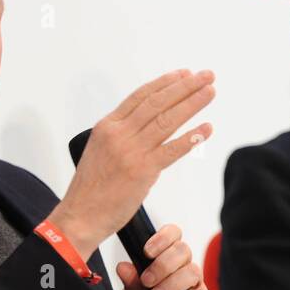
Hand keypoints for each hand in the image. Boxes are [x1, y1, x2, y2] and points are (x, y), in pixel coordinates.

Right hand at [45, 70, 214, 259]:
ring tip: (210, 92)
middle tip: (206, 76)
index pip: (140, 96)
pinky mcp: (143, 171)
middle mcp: (119, 134)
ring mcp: (131, 151)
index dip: (165, 83)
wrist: (79, 215)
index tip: (184, 74)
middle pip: (157, 102)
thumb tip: (144, 126)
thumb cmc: (89, 189)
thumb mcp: (98, 151)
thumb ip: (119, 136)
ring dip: (192, 103)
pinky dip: (192, 137)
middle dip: (185, 86)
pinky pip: (173, 150)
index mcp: (107, 127)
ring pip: (167, 120)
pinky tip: (206, 128)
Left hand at [113, 223, 208, 289]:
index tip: (146, 251)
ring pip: (192, 271)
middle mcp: (182, 266)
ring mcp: (194, 283)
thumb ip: (129, 284)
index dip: (162, 238)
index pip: (172, 234)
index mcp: (165, 257)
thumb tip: (123, 267)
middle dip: (162, 264)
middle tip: (147, 280)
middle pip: (182, 250)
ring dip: (171, 284)